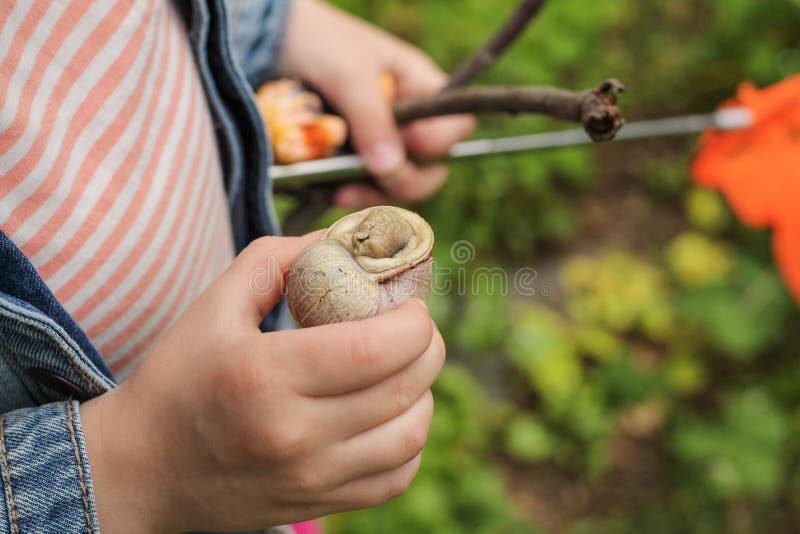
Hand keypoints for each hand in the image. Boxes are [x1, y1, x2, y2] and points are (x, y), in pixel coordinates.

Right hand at [80, 232, 444, 531]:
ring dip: (423, 392)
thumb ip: (281, 259)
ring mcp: (310, 477)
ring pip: (411, 434)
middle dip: (427, 345)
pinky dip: (409, 441)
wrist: (143, 468)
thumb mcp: (216, 303)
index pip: (376, 347)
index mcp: (266, 374)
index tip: (408, 302)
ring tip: (402, 369)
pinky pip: (397, 476)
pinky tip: (390, 414)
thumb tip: (346, 240)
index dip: (413, 319)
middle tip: (412, 326)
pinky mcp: (318, 502)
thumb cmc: (179, 377)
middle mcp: (294, 434)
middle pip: (405, 387)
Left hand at [279, 0, 474, 208]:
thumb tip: (391, 170)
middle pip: (429, 168)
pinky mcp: (350, 161)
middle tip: (376, 179)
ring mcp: (377, 144)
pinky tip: (331, 192)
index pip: (455, 127)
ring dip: (373, 194)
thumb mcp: (348, 74)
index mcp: (420, 89)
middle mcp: (405, 121)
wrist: (264, 41)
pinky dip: (349, 194)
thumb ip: (372, 118)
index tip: (411, 145)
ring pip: (393, 185)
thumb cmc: (319, 42)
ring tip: (342, 192)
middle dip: (405, 180)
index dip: (440, 143)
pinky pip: (360, 188)